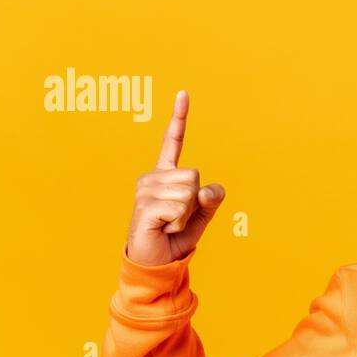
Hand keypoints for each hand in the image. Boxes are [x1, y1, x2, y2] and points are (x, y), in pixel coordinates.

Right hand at [125, 90, 225, 265]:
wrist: (157, 263)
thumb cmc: (177, 236)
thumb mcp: (202, 215)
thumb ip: (211, 199)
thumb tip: (208, 190)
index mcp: (166, 175)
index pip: (173, 142)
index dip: (179, 118)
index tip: (183, 93)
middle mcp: (153, 178)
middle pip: (194, 176)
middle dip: (195, 202)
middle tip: (178, 217)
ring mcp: (145, 191)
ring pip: (188, 192)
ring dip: (187, 214)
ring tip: (170, 223)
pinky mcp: (144, 207)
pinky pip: (179, 207)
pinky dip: (179, 221)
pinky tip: (164, 227)